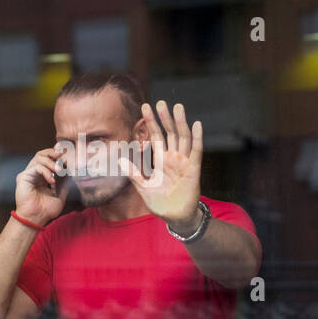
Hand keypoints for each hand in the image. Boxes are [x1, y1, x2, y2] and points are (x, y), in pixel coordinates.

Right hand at [14, 147, 69, 225]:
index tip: (68, 154)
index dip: (58, 156)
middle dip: (53, 153)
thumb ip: (65, 183)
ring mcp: (28, 174)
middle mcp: (34, 173)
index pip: (49, 159)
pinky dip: (46, 171)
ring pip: (39, 158)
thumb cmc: (46, 210)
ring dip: (52, 162)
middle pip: (42, 154)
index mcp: (42, 176)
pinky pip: (36, 167)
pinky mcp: (23, 177)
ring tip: (59, 170)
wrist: (36, 219)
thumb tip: (72, 170)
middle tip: (63, 154)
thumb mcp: (60, 195)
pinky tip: (52, 181)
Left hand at [118, 100, 202, 230]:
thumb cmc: (161, 202)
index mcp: (161, 159)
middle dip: (165, 118)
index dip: (151, 122)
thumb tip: (120, 160)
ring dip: (180, 123)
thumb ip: (134, 173)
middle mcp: (173, 157)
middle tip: (160, 102)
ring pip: (183, 137)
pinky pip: (196, 151)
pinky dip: (197, 138)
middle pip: (170, 132)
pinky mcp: (193, 169)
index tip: (145, 107)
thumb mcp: (144, 187)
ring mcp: (184, 162)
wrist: (175, 217)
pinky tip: (196, 125)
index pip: (156, 136)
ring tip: (178, 107)